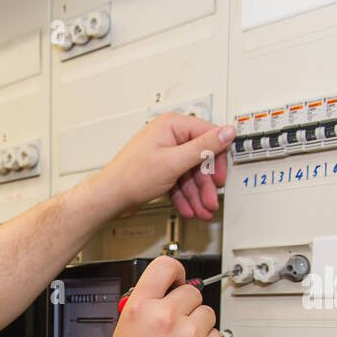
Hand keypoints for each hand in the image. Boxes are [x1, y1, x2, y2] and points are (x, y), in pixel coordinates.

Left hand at [97, 114, 234, 219]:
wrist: (109, 197)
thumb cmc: (130, 177)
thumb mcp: (174, 162)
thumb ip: (204, 147)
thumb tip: (228, 131)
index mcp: (171, 125)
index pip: (208, 135)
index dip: (217, 158)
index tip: (220, 177)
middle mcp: (168, 136)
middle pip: (199, 159)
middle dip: (205, 185)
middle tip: (211, 201)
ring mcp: (163, 153)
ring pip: (189, 173)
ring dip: (196, 194)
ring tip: (202, 210)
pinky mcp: (160, 169)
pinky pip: (179, 181)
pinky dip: (184, 196)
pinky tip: (188, 209)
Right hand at [105, 256, 222, 336]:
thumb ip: (142, 312)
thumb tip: (159, 298)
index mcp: (140, 311)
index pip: (164, 266)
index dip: (173, 271)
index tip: (176, 278)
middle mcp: (167, 317)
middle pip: (191, 291)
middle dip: (185, 306)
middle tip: (175, 327)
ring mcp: (193, 334)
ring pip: (206, 314)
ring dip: (197, 326)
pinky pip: (216, 336)